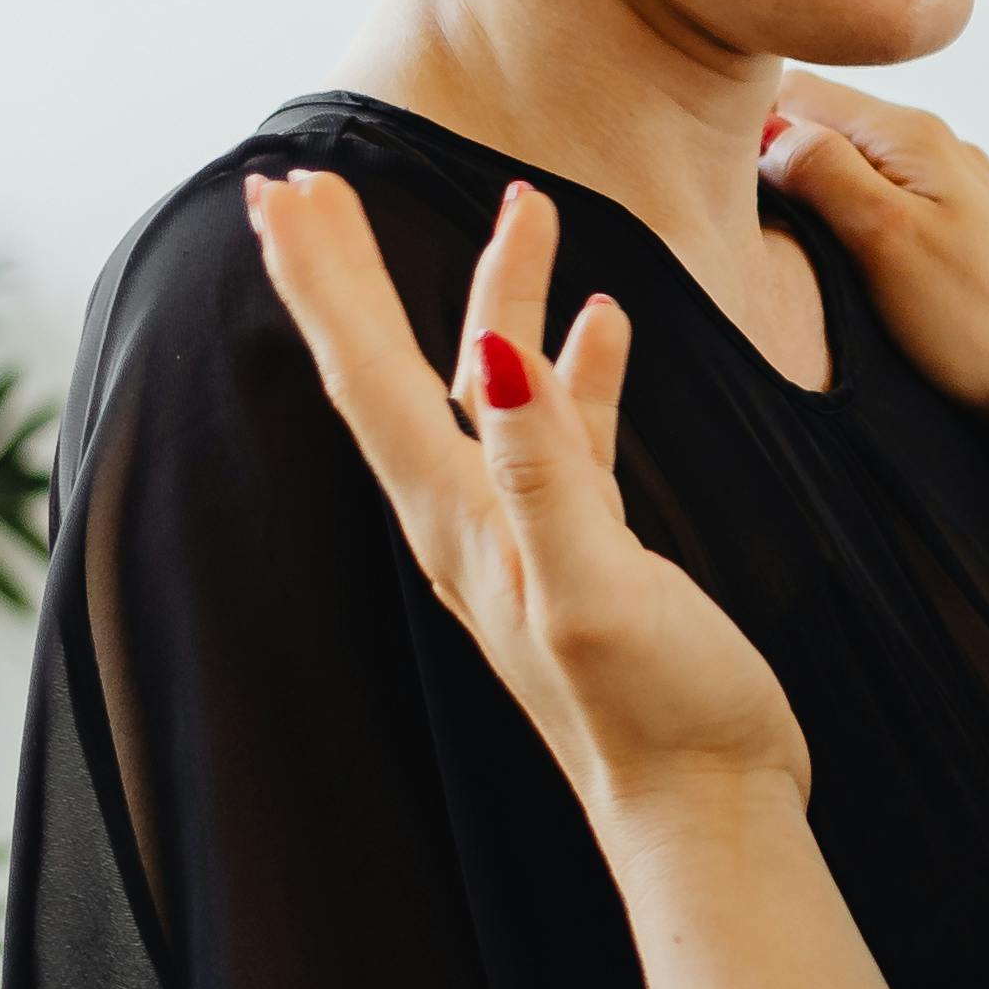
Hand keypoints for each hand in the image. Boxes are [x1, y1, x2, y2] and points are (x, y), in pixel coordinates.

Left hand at [241, 169, 808, 815]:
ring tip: (526, 203)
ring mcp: (522, 533)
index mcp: (455, 520)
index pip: (367, 374)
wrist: (704, 807)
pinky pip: (562, 431)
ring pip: (485, 381)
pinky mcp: (585, 547)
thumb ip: (544, 471)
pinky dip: (573, 365)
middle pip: (390, 367)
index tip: (285, 193)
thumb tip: (501, 353)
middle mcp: (467, 520)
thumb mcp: (595, 587)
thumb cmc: (653, 713)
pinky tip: (604, 320)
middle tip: (309, 181)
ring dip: (494, 291)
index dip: (323, 280)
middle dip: (348, 271)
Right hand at [761, 74, 988, 440]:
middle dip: (784, 162)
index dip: (753, 129)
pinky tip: (845, 261)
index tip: (725, 181)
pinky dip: (852, 221)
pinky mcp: (962, 231)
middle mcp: (938, 146)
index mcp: (914, 133)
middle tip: (756, 223)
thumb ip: (823, 171)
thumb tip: (772, 130)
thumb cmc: (975, 321)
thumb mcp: (882, 237)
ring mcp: (954, 188)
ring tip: (796, 246)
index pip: (801, 91)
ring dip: (817, 196)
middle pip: (828, 125)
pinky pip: (886, 202)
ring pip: (855, 166)